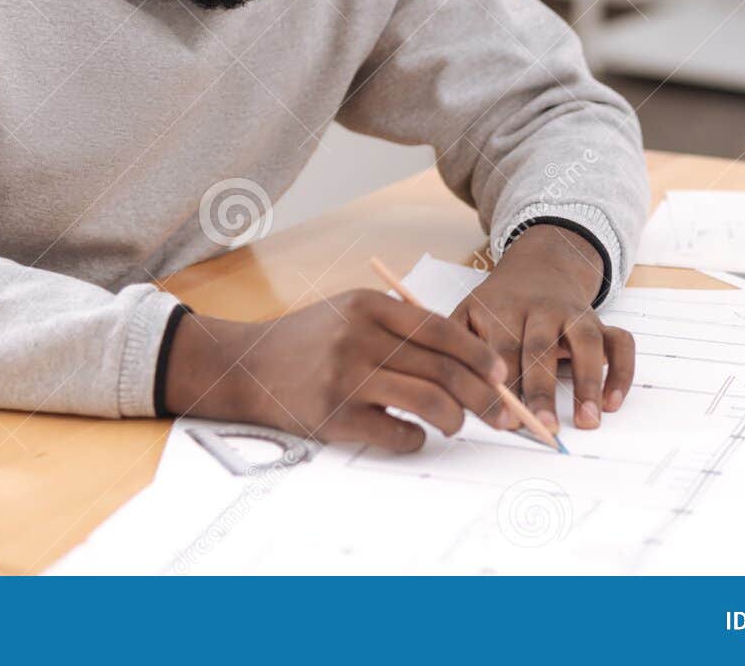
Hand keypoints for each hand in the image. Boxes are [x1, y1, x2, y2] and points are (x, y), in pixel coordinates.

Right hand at [161, 290, 514, 452]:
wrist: (243, 366)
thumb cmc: (307, 341)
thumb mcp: (349, 313)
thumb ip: (398, 325)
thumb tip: (469, 359)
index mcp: (368, 305)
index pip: (439, 329)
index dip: (477, 354)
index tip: (500, 373)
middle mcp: (359, 337)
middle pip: (442, 367)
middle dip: (481, 394)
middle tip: (498, 412)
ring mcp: (346, 377)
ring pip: (428, 400)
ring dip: (454, 419)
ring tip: (456, 424)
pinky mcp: (335, 415)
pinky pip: (396, 434)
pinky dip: (416, 440)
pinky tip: (415, 436)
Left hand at [451, 224, 634, 432]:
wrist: (539, 265)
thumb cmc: (498, 303)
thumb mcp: (468, 312)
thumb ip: (457, 347)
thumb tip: (446, 390)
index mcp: (504, 309)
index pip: (500, 351)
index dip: (503, 386)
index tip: (504, 419)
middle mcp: (542, 309)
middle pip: (541, 348)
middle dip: (543, 389)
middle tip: (544, 425)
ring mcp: (574, 314)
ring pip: (587, 342)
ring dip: (589, 382)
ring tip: (588, 420)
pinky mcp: (600, 321)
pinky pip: (621, 343)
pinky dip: (621, 371)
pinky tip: (613, 402)